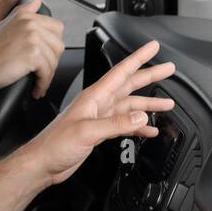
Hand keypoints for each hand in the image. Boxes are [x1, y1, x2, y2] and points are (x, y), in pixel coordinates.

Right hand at [0, 0, 65, 97]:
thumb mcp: (4, 25)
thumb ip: (23, 12)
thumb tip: (37, 0)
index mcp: (26, 16)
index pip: (56, 28)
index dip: (52, 45)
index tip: (45, 56)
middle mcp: (30, 24)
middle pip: (58, 44)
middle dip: (52, 60)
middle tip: (41, 71)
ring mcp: (32, 38)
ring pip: (54, 60)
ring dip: (47, 74)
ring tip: (37, 81)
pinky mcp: (33, 54)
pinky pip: (47, 72)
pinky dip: (43, 84)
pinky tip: (35, 88)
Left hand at [28, 40, 174, 184]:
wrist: (42, 163)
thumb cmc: (55, 144)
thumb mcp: (87, 131)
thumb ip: (115, 124)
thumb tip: (141, 117)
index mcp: (94, 97)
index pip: (121, 72)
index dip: (139, 58)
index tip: (153, 47)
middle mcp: (98, 104)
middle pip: (130, 85)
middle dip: (150, 76)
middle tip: (169, 69)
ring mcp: (99, 118)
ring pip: (130, 107)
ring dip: (148, 105)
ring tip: (167, 104)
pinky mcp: (99, 132)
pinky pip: (124, 125)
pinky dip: (138, 126)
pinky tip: (149, 129)